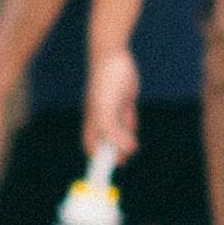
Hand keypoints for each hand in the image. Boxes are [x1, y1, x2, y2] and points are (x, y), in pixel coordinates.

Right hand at [84, 45, 139, 166]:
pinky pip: (126, 117)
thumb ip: (114, 133)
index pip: (91, 146)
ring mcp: (112, 108)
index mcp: (92, 122)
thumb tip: (127, 151)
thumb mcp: (106, 112)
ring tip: (131, 149)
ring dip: (124, 140)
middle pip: (106, 140)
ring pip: (118, 130)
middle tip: (124, 160)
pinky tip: (132, 128)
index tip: (108, 167)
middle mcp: (101, 117)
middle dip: (114, 151)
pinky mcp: (124, 100)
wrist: (113, 57)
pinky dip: (129, 124)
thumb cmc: (104, 84)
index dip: (98, 158)